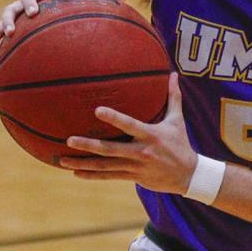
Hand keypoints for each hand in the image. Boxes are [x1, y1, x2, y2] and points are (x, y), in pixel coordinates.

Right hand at [0, 0, 119, 55]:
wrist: (47, 0)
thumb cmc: (69, 6)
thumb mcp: (82, 3)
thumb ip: (97, 1)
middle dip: (30, 2)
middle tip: (34, 11)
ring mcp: (19, 9)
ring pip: (9, 10)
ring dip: (8, 19)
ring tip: (10, 31)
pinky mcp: (10, 22)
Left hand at [58, 73, 195, 191]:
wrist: (188, 175)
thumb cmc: (180, 143)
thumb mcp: (178, 121)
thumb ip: (173, 97)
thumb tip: (173, 74)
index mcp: (151, 135)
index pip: (130, 125)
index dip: (114, 118)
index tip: (97, 110)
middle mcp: (141, 152)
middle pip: (110, 149)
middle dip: (89, 145)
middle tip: (69, 140)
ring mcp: (135, 166)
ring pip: (105, 166)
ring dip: (83, 163)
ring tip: (63, 160)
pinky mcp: (133, 177)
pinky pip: (109, 176)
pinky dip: (92, 175)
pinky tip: (76, 172)